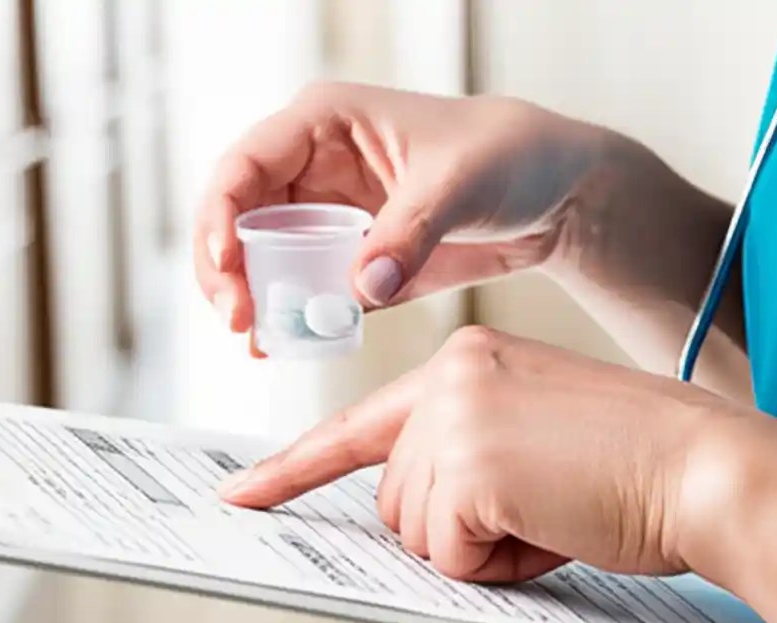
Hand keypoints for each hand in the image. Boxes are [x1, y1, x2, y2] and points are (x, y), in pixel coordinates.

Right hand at [193, 82, 603, 351]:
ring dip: (250, 298)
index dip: (221, 212)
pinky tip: (275, 346)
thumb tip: (362, 286)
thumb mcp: (458, 182)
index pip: (245, 164)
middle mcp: (314, 169)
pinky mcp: (348, 261)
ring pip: (260, 259)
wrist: (555, 195)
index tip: (226, 262)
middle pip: (237, 217)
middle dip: (225, 268)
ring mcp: (327, 217)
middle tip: (237, 315)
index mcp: (325, 123)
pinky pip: (301, 292)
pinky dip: (285, 320)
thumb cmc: (508, 154)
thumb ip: (407, 233)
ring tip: (254, 336)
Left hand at [218, 326, 744, 581]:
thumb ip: (461, 454)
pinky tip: (551, 526)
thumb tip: (413, 517)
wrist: (706, 467)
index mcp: (463, 362)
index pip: (357, 426)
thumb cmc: (633, 462)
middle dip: (455, 527)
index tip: (241, 495)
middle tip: (536, 506)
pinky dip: (499, 565)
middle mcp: (448, 378)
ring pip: (417, 532)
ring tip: (551, 510)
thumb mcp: (531, 433)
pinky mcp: (469, 465)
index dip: (292, 470)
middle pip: (393, 499)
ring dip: (481, 546)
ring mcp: (454, 419)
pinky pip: (449, 556)